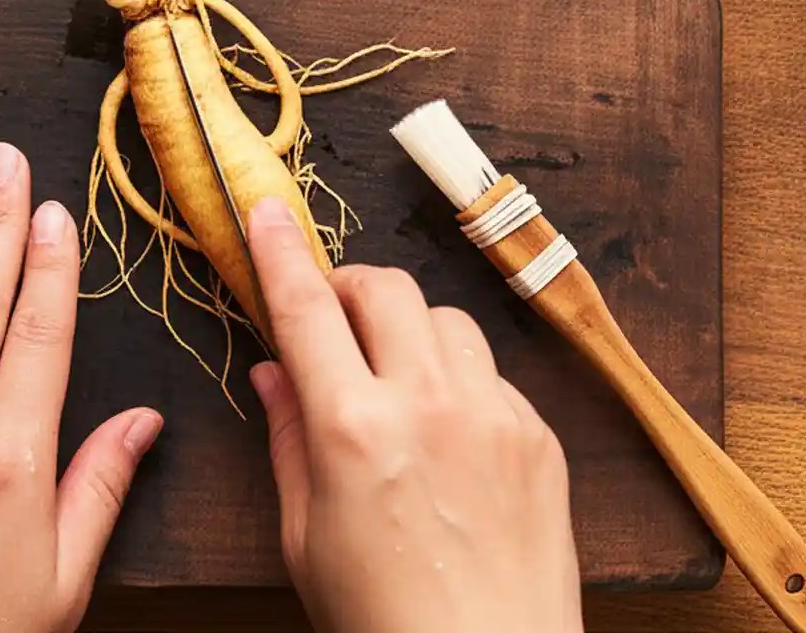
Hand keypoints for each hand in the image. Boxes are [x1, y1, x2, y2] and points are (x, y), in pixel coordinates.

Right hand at [246, 197, 582, 632]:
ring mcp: (492, 414)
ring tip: (393, 378)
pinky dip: (457, 378)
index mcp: (351, 429)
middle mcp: (426, 404)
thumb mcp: (303, 535)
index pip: (305, 308)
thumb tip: (272, 371)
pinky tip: (446, 431)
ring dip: (408, 328)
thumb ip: (287, 437)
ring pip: (445, 317)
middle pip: (384, 288)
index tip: (267, 212)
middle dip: (348, 286)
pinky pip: (490, 371)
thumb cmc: (381, 618)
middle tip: (330, 317)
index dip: (280, 252)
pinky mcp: (538, 434)